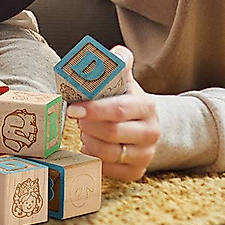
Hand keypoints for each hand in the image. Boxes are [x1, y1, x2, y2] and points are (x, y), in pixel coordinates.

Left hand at [65, 45, 158, 180]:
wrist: (144, 123)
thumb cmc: (125, 98)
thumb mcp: (124, 78)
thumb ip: (119, 62)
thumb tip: (115, 52)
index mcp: (147, 107)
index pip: (118, 109)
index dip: (93, 109)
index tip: (72, 108)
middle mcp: (151, 133)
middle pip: (112, 133)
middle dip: (87, 125)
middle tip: (76, 117)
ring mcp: (146, 155)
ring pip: (109, 153)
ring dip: (89, 141)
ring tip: (84, 130)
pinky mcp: (137, 172)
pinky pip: (109, 170)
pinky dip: (94, 158)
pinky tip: (90, 145)